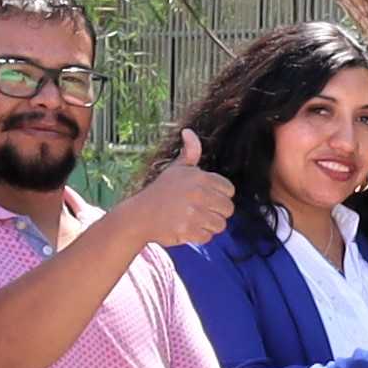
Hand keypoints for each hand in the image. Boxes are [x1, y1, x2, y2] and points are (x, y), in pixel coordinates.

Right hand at [108, 130, 231, 246]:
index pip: (229, 190)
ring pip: (220, 225)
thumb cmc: (160, 192)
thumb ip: (190, 152)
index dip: (219, 195)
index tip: (204, 197)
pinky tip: (186, 228)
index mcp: (198, 177)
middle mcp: (197, 193)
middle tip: (198, 211)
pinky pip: (207, 237)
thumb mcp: (175, 169)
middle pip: (228, 209)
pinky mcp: (187, 231)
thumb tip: (188, 131)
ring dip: (207, 225)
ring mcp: (192, 213)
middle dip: (215, 212)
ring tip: (192, 219)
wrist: (138, 215)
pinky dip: (198, 236)